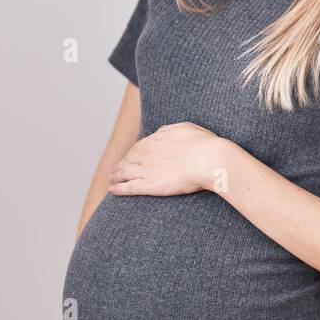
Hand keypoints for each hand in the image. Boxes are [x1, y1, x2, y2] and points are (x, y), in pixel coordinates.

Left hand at [108, 122, 229, 196]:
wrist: (208, 159)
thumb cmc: (203, 144)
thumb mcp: (186, 128)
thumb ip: (170, 130)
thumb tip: (161, 132)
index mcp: (156, 139)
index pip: (138, 146)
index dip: (131, 154)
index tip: (128, 158)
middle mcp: (147, 153)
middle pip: (128, 159)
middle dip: (120, 165)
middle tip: (115, 170)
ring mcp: (147, 169)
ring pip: (124, 172)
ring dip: (115, 176)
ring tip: (111, 180)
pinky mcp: (150, 184)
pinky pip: (129, 187)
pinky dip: (119, 189)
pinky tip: (113, 190)